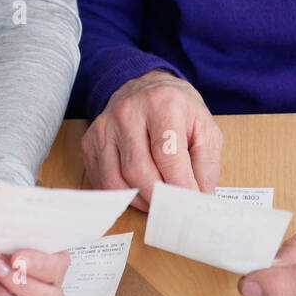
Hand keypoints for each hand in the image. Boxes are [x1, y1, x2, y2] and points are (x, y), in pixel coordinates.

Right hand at [82, 69, 222, 210]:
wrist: (147, 86)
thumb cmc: (178, 111)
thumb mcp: (205, 129)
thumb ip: (206, 166)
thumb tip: (201, 200)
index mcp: (162, 104)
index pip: (167, 155)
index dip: (179, 187)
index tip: (190, 206)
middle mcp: (128, 112)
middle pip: (138, 171)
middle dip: (159, 198)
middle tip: (174, 209)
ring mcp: (104, 126)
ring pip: (116, 180)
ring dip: (139, 200)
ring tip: (157, 201)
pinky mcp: (90, 140)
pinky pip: (101, 180)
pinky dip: (121, 195)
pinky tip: (138, 191)